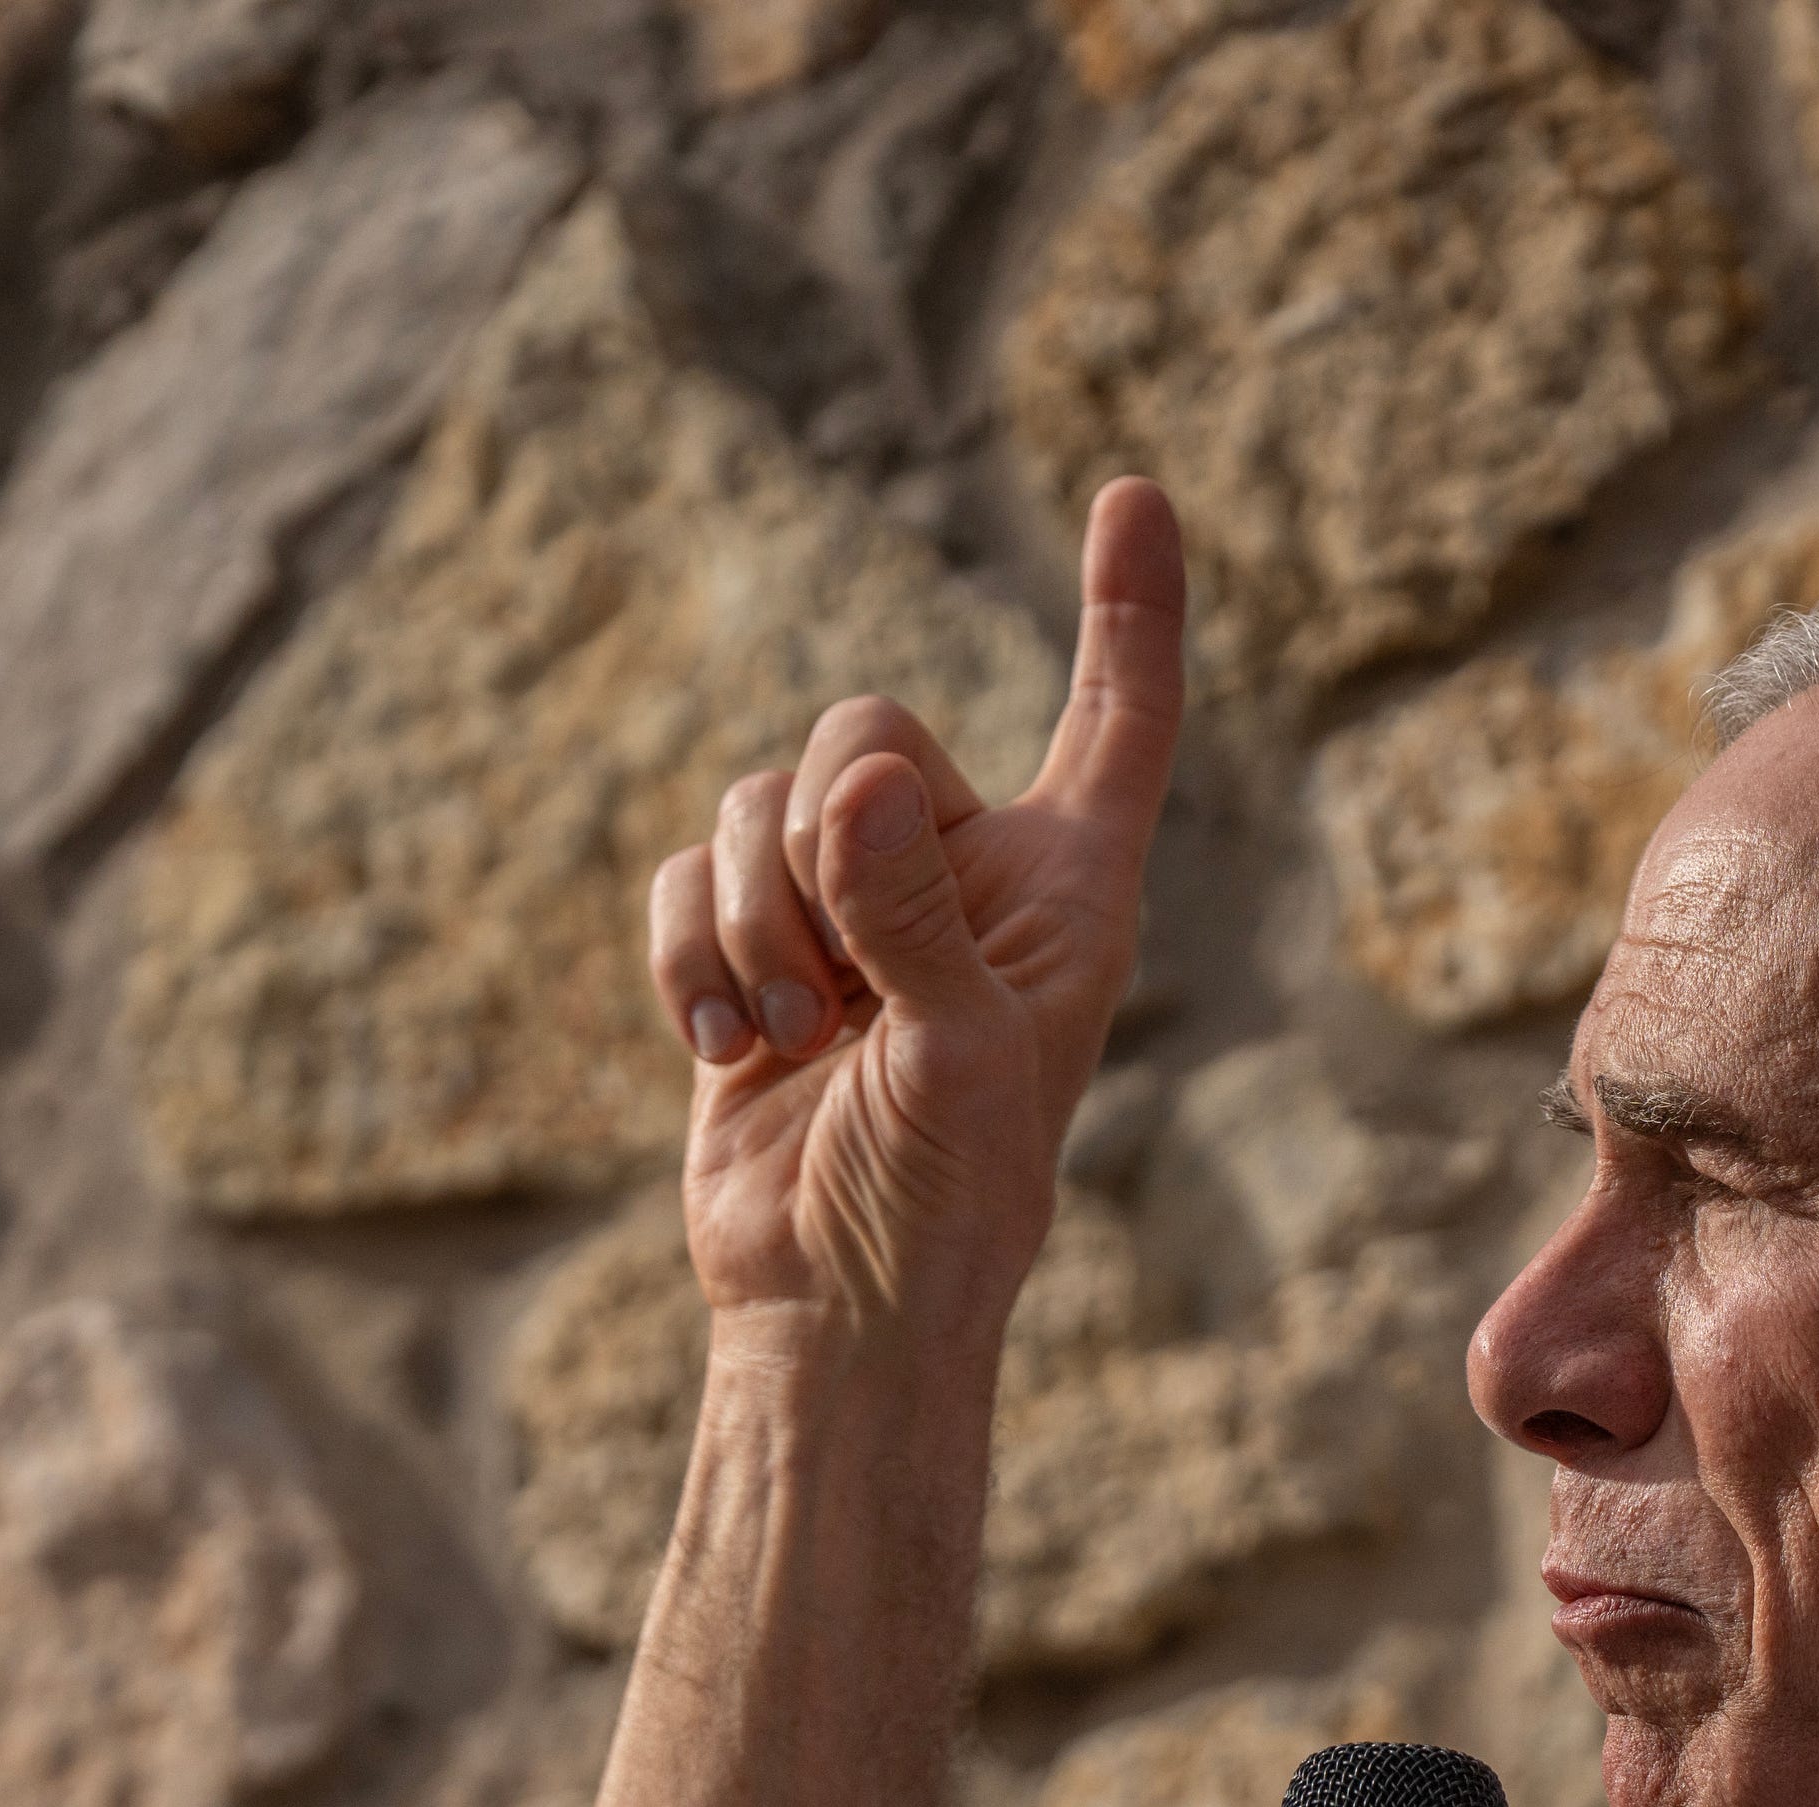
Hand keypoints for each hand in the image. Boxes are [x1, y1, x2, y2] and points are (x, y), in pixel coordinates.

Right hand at [646, 478, 1184, 1341]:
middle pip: (863, 729)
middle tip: (843, 992)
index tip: (1132, 491)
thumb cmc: (940, 1204)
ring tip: (798, 1042)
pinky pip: (685, 873)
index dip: (1131, 606)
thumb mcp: (956, 1057)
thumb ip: (915, 914)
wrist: (830, 1303)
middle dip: (822, 843)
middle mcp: (963, 874)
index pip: (1117, 716)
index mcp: (1067, 889)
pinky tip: (727, 1053)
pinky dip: (691, 956)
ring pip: (758, 803)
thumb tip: (860, 781)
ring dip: (753, 923)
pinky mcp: (750, 949)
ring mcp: (850, 907)